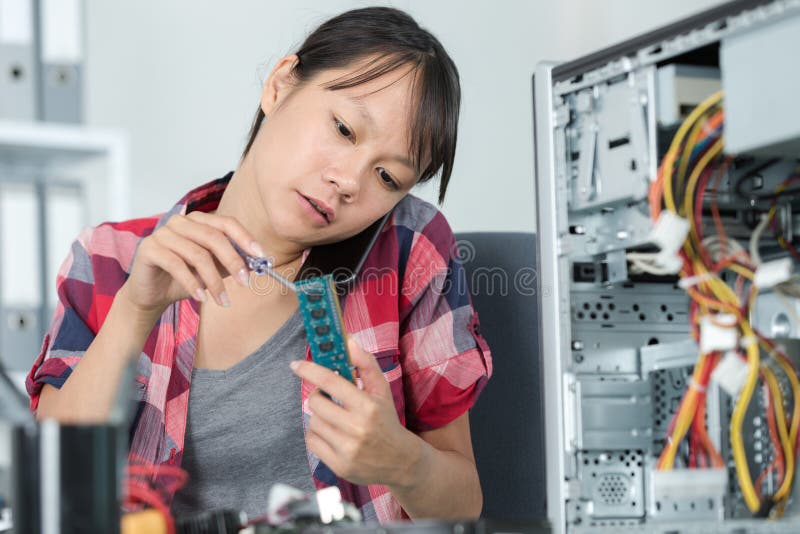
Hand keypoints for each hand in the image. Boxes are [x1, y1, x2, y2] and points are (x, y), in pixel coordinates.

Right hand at [119, 211, 263, 316]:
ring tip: (223, 300)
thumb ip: (232, 263)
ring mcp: (162, 233)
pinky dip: (192, 284)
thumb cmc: (184, 278)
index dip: (245, 239)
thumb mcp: (214, 270)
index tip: (261, 256)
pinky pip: (176, 265)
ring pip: (197, 254)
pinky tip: (201, 298)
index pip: (226, 223)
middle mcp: (180, 222)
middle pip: (214, 238)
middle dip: (233, 261)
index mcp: (198, 220)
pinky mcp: (149, 248)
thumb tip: (259, 263)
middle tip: (245, 283)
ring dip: (214, 281)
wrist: (152, 294)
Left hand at [290, 338, 420, 487]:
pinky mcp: (340, 466)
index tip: (296, 365)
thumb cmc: (386, 419)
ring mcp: (347, 449)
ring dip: (320, 417)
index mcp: (368, 406)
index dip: (311, 370)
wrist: (399, 460)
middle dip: (319, 397)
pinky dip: (317, 435)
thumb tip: (349, 341)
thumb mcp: (381, 390)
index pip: (331, 382)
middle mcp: (358, 428)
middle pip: (316, 403)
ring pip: (313, 422)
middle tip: (328, 398)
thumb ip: (365, 363)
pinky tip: (332, 434)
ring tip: (335, 419)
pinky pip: (312, 442)